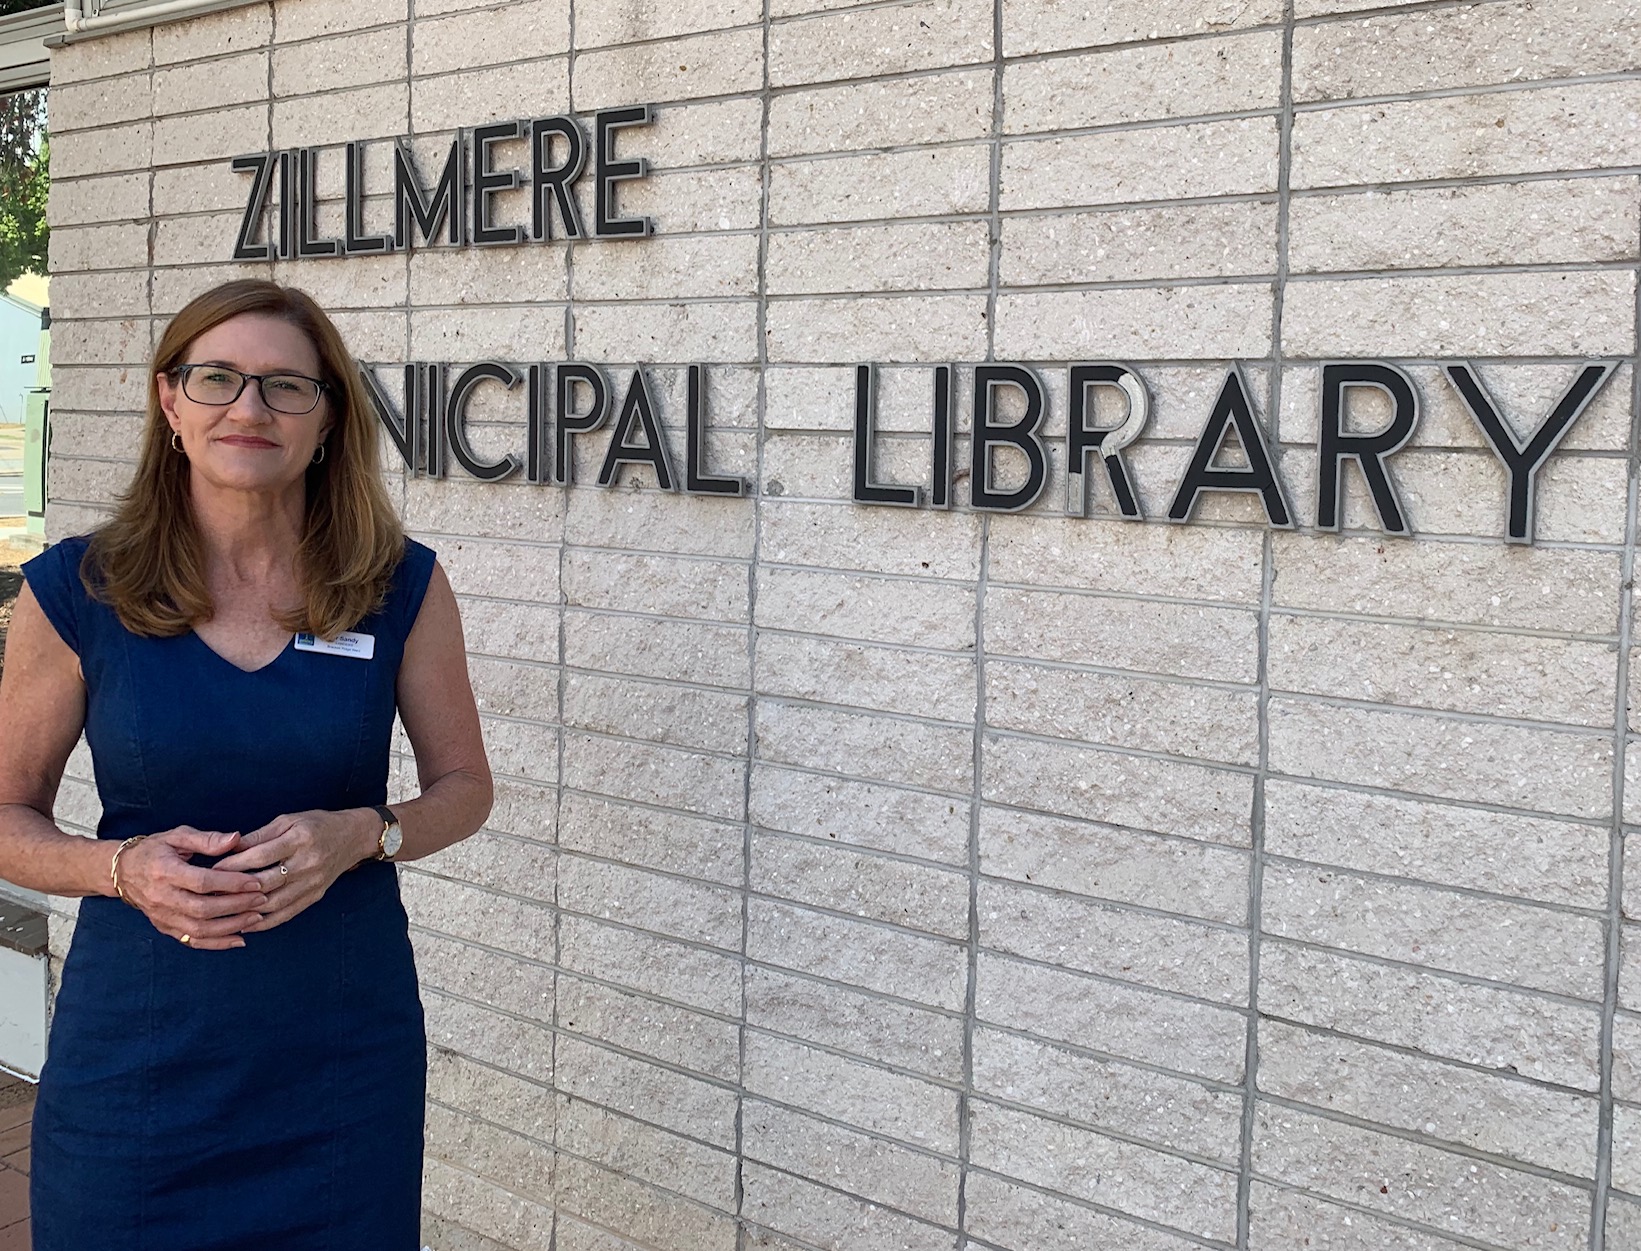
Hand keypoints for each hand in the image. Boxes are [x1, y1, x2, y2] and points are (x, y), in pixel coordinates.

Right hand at [114, 828, 267, 950]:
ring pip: (199, 929)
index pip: (201, 882)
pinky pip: (192, 941)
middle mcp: (162, 897)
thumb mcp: (177, 836)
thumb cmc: (154, 850)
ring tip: (257, 917)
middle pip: (202, 909)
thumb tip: (236, 839)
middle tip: (262, 899)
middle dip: (236, 906)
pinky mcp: (165, 927)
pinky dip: (217, 943)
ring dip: (231, 926)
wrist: (123, 872)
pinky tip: (239, 939)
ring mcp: (162, 916)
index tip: (255, 882)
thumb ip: (207, 839)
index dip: (230, 883)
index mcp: (164, 871)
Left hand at [213, 809, 377, 933]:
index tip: (210, 870)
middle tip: (209, 895)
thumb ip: (260, 836)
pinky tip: (245, 924)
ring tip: (222, 912)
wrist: (353, 838)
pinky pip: (286, 914)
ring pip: (274, 904)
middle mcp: (308, 863)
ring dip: (246, 911)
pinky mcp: (314, 896)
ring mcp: (312, 883)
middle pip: (265, 883)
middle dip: (234, 891)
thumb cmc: (317, 824)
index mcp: (299, 840)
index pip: (260, 856)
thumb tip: (229, 849)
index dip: (233, 865)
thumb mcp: (289, 820)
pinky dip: (264, 922)